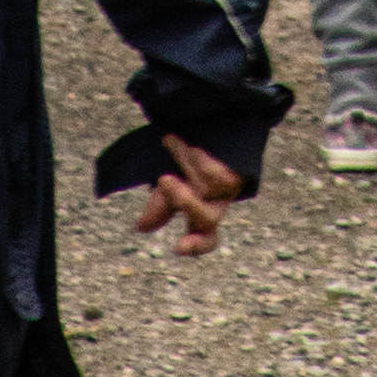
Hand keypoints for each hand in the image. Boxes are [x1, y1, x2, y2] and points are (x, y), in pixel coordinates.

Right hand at [130, 137, 246, 256]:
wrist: (212, 129)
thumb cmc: (188, 163)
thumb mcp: (171, 186)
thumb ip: (160, 206)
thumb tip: (141, 227)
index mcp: (200, 216)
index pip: (206, 240)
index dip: (195, 246)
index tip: (177, 247)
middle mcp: (217, 205)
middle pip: (207, 219)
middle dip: (185, 202)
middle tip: (163, 179)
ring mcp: (228, 190)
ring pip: (202, 182)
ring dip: (182, 159)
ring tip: (169, 140)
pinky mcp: (236, 171)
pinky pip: (210, 167)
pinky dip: (192, 153)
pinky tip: (185, 141)